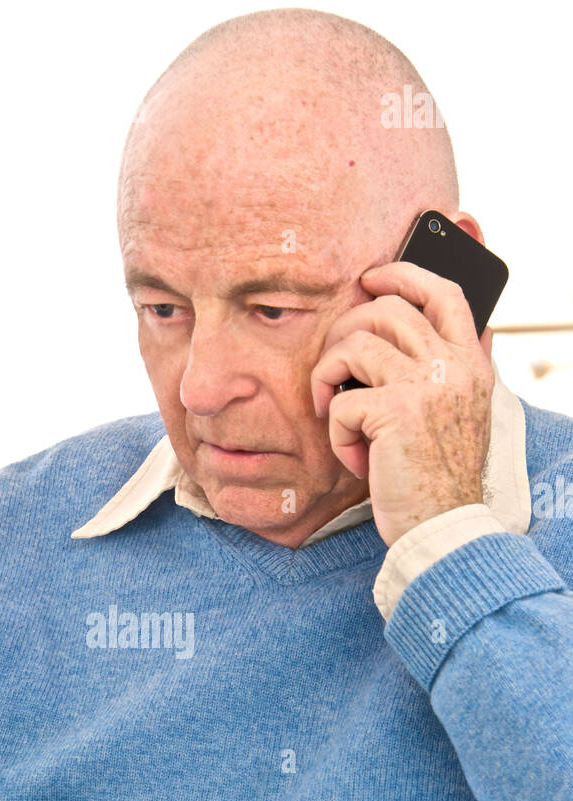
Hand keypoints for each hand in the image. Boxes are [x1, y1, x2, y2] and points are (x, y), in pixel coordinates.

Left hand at [310, 261, 494, 547]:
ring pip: (354, 344)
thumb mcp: (462, 414)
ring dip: (329, 377)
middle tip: (333, 370)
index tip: (370, 279)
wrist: (444, 527)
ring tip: (332, 412)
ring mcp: (424, 386)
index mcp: (470, 363)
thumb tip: (459, 328)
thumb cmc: (440, 475)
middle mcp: (452, 366)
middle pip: (385, 309)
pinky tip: (354, 458)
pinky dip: (335, 432)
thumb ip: (455, 370)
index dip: (402, 274)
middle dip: (344, 333)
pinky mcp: (393, 413)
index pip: (443, 292)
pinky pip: (340, 401)